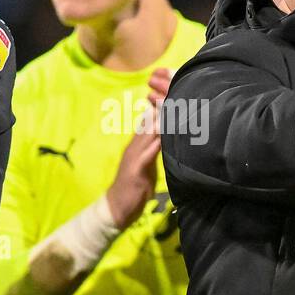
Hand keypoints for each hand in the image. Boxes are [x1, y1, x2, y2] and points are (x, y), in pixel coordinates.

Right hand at [105, 69, 169, 228]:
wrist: (117, 206)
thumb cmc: (135, 186)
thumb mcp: (148, 163)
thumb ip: (155, 148)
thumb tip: (165, 134)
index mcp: (139, 143)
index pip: (152, 119)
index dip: (163, 104)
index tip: (176, 89)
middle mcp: (136, 145)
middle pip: (151, 120)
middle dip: (163, 105)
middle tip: (177, 88)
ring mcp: (135, 156)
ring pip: (149, 133)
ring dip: (161, 119)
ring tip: (174, 104)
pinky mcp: (136, 169)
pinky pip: (148, 154)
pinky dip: (157, 143)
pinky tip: (166, 135)